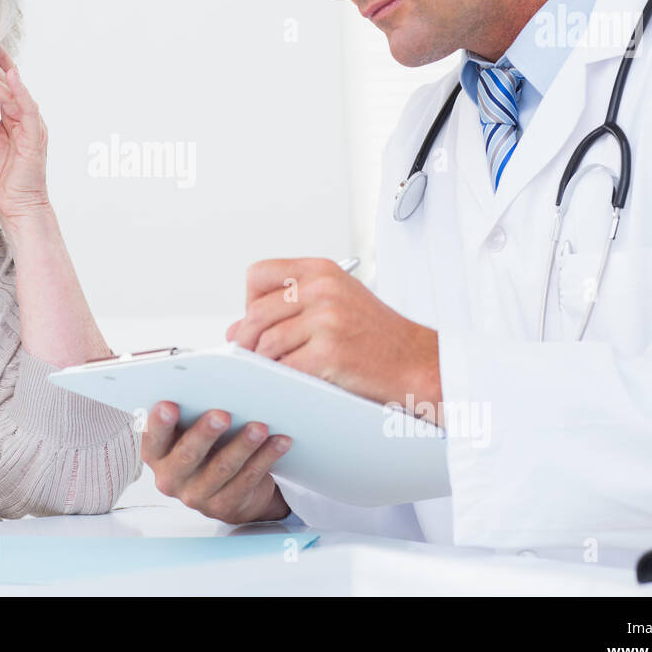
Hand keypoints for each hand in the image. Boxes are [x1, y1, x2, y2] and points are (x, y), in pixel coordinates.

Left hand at [0, 46, 50, 224]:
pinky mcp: (35, 135)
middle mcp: (26, 116)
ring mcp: (32, 124)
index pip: (2, 83)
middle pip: (7, 81)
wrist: (16, 207)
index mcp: (15, 116)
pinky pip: (27, 108)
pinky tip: (9, 74)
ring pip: (12, 91)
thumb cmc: (4, 180)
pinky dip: (19, 90)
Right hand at [141, 402, 292, 523]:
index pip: (153, 439)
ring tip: (260, 426)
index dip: (159, 424)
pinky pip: (248, 479)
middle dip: (205, 433)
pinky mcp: (224, 506)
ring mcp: (197, 496)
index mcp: (156, 455)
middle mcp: (171, 478)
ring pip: (222, 468)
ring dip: (243, 445)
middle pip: (188, 456)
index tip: (169, 405)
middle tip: (222, 415)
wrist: (226, 490)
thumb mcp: (188, 433)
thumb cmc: (205, 449)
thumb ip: (188, 415)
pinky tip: (279, 442)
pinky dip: (265, 458)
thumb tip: (207, 387)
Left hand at [226, 258, 441, 421]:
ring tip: (282, 370)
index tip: (259, 322)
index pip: (258, 274)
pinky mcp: (329, 352)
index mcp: (321, 271)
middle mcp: (322, 288)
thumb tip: (233, 331)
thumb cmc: (376, 336)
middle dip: (248, 340)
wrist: (417, 361)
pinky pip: (283, 367)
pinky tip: (295, 380)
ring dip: (265, 364)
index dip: (249, 301)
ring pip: (265, 343)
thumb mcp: (334, 305)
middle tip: (256, 358)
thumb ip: (286, 311)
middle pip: (256, 313)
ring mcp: (326, 319)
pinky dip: (281, 379)